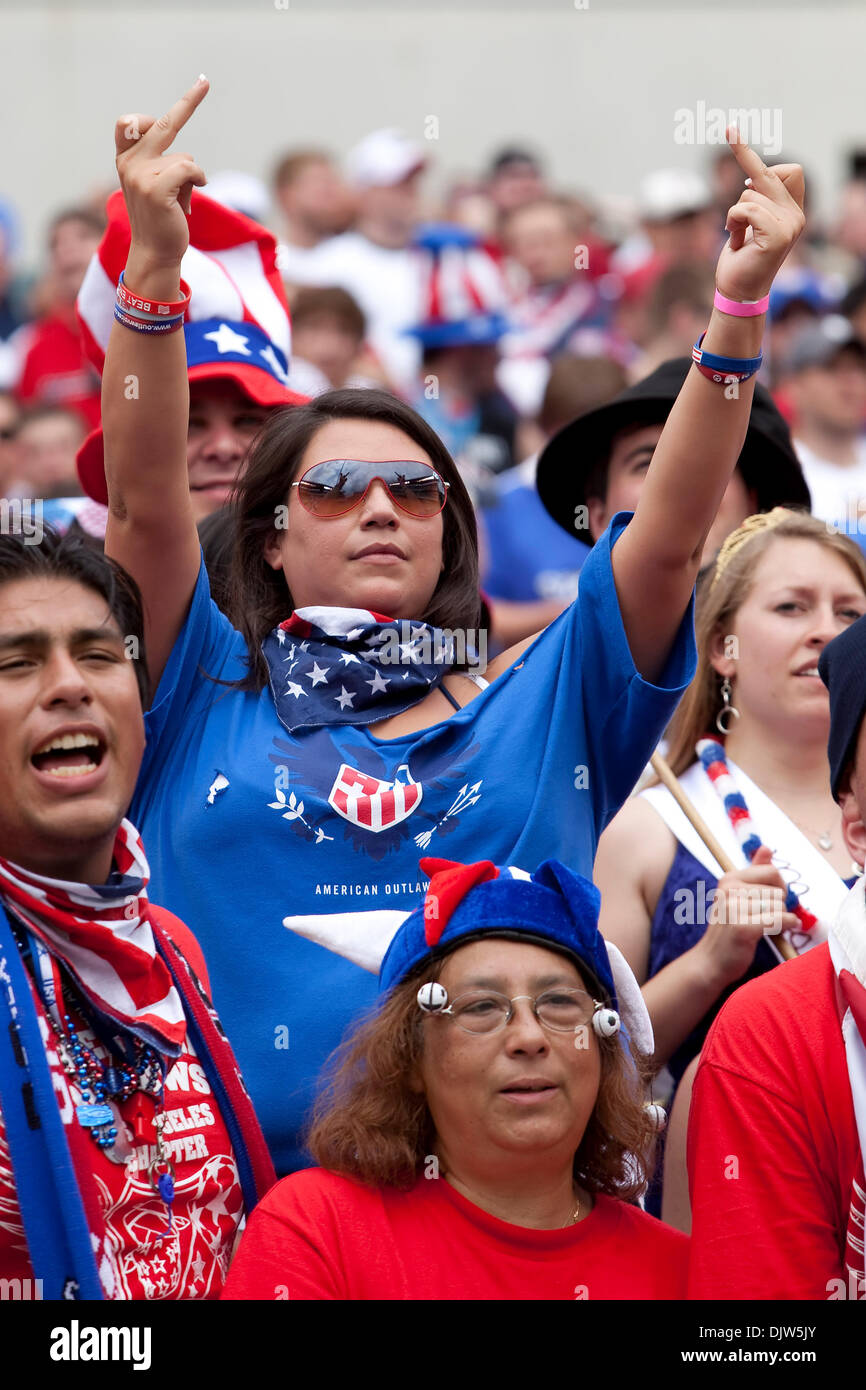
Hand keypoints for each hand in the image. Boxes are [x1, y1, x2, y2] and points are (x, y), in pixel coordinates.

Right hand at [114, 77, 209, 272]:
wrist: (155, 252)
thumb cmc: (161, 219)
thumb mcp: (155, 186)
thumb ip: (161, 165)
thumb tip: (188, 163)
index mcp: (126, 160)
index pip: (130, 123)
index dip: (149, 115)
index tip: (180, 96)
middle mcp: (129, 163)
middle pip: (161, 125)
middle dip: (188, 102)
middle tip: (205, 81)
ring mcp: (140, 175)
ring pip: (185, 159)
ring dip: (190, 179)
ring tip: (178, 202)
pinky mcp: (156, 188)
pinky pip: (189, 169)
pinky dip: (196, 181)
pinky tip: (188, 203)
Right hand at [698, 846, 798, 986]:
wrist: (711, 962)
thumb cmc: (729, 929)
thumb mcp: (738, 896)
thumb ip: (755, 871)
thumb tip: (766, 847)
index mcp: (729, 878)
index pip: (771, 871)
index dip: (779, 887)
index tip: (771, 901)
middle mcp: (729, 889)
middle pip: (778, 890)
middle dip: (780, 906)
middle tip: (765, 918)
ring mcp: (734, 907)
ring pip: (780, 906)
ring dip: (781, 920)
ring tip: (764, 928)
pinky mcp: (743, 927)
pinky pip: (780, 920)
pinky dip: (786, 926)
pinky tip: (779, 932)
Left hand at [714, 127, 805, 302]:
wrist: (738, 293)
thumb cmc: (741, 259)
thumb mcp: (751, 223)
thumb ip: (758, 200)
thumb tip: (752, 174)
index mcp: (792, 212)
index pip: (792, 171)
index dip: (766, 164)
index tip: (741, 151)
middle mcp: (796, 216)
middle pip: (769, 173)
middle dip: (744, 154)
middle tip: (729, 131)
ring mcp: (790, 225)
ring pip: (750, 193)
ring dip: (734, 212)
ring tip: (736, 235)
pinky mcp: (778, 235)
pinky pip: (747, 209)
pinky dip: (733, 220)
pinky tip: (735, 239)